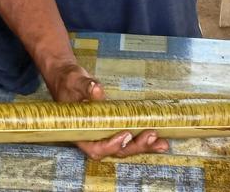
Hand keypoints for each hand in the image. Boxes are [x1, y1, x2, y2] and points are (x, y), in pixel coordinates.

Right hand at [45, 61, 169, 159]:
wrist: (68, 78)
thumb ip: (86, 86)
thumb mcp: (74, 81)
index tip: (125, 134)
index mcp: (81, 132)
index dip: (111, 145)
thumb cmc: (68, 82)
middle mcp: (93, 136)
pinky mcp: (113, 125)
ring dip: (144, 145)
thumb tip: (97, 90)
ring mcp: (105, 132)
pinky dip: (143, 137)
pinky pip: (129, 134)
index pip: (95, 147)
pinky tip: (158, 137)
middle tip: (151, 135)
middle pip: (115, 150)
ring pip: (125, 146)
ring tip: (161, 142)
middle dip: (135, 145)